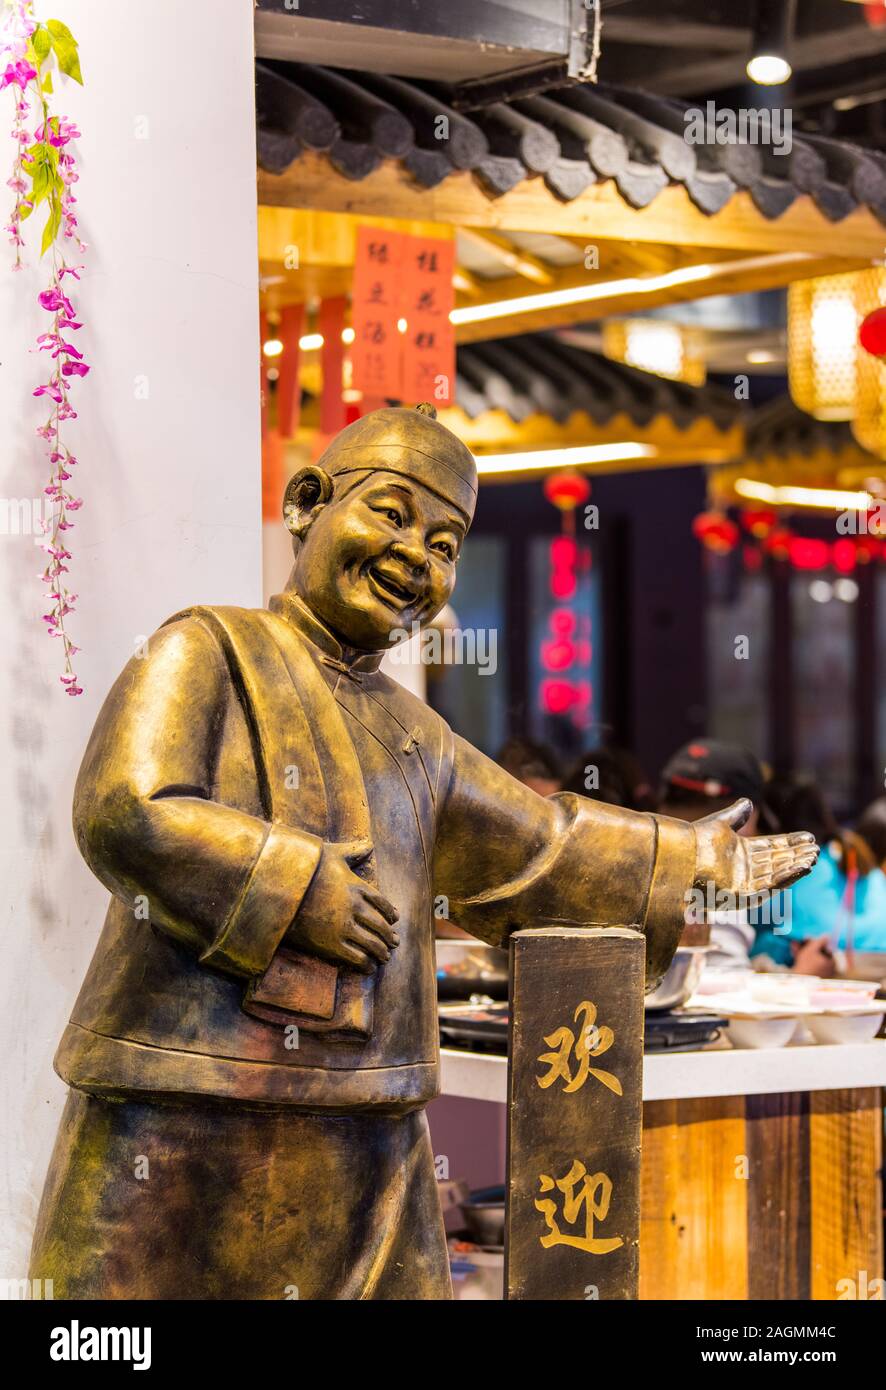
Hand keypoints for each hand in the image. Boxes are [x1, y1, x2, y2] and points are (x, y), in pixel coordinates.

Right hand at [287, 838, 398, 973]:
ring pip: (372, 944)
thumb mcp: (330, 853)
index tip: (394, 919)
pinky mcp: (330, 944)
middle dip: (389, 936)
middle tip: (394, 942)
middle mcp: (354, 908)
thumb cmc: (304, 868)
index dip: (390, 913)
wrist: (277, 889)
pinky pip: (356, 958)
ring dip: (382, 952)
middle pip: (380, 925)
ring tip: (384, 956)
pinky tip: (369, 966)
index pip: (382, 903)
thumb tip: (370, 844)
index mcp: (357, 886)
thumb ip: (352, 850)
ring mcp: (343, 927)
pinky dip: (366, 964)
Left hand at [693, 798, 818, 897]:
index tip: (809, 836)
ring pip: (777, 875)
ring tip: (814, 857)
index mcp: (741, 853)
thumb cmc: (695, 840)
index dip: (791, 842)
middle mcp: (745, 870)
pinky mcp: (742, 896)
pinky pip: (769, 887)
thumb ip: (736, 815)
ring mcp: (744, 884)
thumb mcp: (721, 823)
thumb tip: (748, 801)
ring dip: (796, 866)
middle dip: (798, 855)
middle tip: (817, 848)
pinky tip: (801, 867)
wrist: (680, 854)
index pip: (772, 847)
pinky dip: (786, 878)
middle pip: (778, 861)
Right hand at [791, 934, 834, 977]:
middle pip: (818, 954)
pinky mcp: (811, 976)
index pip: (826, 949)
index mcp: (832, 963)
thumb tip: (827, 935)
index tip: (808, 938)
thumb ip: (820, 941)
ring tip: (793, 944)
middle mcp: (828, 969)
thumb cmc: (807, 964)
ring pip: (811, 959)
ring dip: (802, 950)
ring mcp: (819, 973)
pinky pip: (807, 964)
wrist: (798, 981)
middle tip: (800, 940)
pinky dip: (801, 958)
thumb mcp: (812, 949)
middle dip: (807, 946)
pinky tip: (793, 952)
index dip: (817, 942)